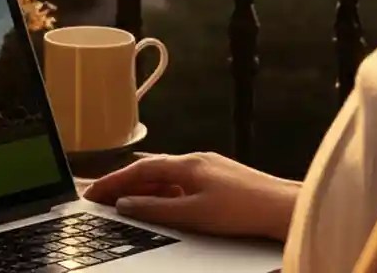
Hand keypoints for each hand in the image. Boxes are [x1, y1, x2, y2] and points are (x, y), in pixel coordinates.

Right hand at [82, 152, 301, 241]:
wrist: (284, 209)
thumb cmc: (244, 209)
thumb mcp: (193, 214)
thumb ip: (156, 209)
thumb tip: (127, 204)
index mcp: (187, 164)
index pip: (139, 170)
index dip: (113, 182)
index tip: (92, 193)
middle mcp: (196, 161)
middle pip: (150, 170)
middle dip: (123, 183)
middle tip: (100, 198)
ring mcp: (209, 169)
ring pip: (166, 177)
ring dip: (142, 188)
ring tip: (122, 203)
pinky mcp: (219, 180)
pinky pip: (181, 183)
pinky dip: (162, 193)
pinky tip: (159, 204)